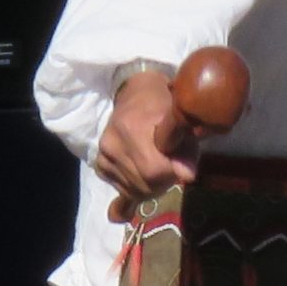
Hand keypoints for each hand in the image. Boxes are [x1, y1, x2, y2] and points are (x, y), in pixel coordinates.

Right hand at [96, 71, 197, 211]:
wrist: (136, 95)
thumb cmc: (165, 105)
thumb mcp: (182, 123)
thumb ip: (187, 150)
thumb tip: (187, 177)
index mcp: (131, 129)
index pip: (153, 170)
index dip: (172, 173)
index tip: (181, 164)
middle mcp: (111, 144)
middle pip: (144, 184)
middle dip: (165, 181)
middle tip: (173, 167)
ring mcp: (103, 156)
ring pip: (134, 190)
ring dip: (153, 186)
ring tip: (160, 167)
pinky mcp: (99, 165)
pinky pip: (123, 189)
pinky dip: (139, 186)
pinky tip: (146, 171)